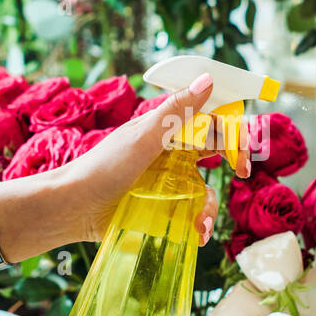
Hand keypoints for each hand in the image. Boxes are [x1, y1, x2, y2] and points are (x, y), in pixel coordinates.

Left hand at [54, 73, 251, 243]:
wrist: (73, 208)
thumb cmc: (103, 167)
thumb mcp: (143, 137)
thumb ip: (176, 111)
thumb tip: (208, 80)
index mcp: (166, 131)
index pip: (210, 122)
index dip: (231, 129)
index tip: (243, 141)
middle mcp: (170, 155)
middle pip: (215, 153)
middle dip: (234, 162)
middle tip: (242, 174)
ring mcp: (167, 184)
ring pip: (205, 190)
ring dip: (211, 206)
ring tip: (202, 224)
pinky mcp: (161, 210)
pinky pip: (190, 215)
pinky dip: (198, 225)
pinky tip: (196, 235)